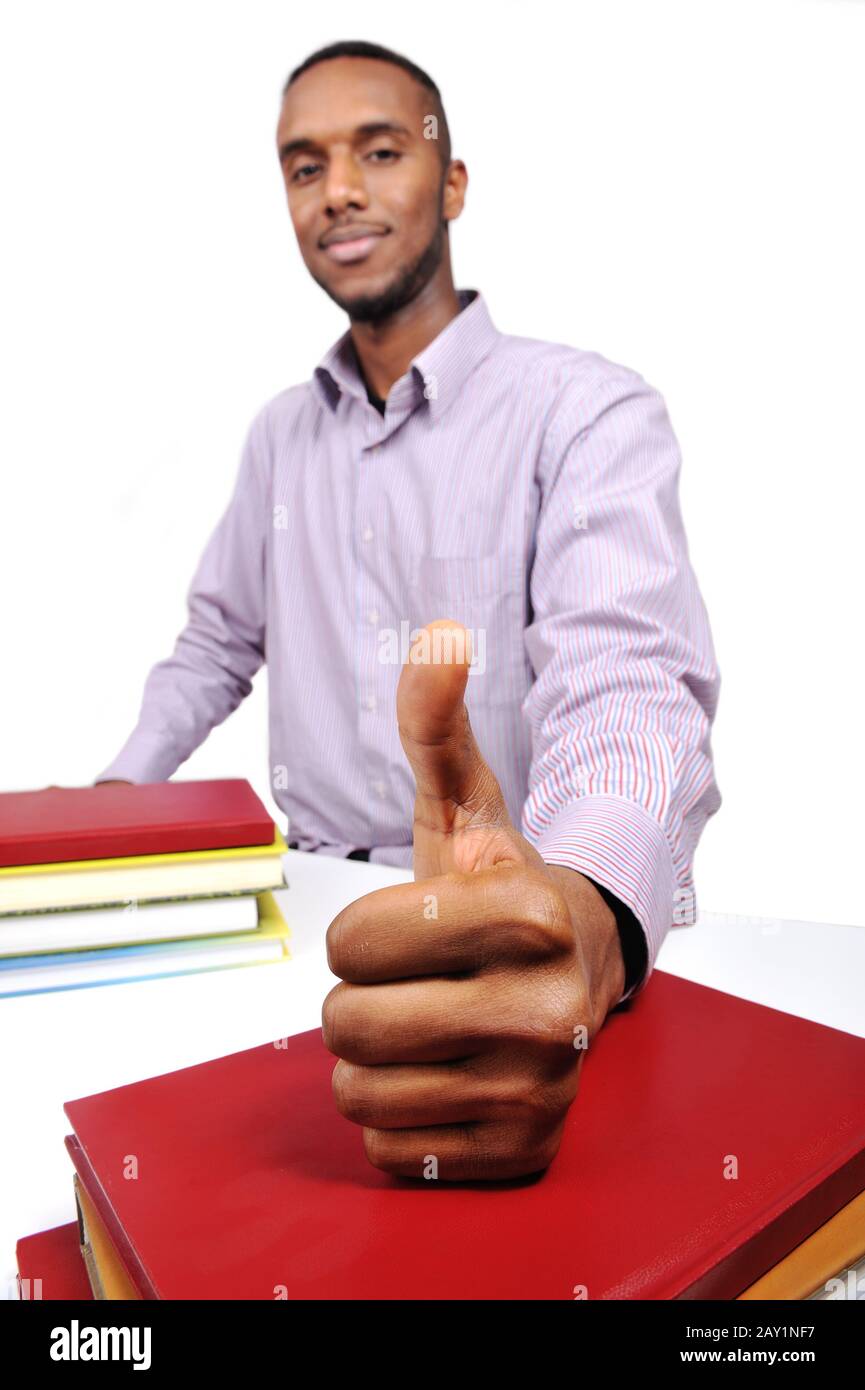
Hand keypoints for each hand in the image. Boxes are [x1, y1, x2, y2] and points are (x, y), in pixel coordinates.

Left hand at [323, 621, 626, 1180]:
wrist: (578, 970)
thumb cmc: (501, 887)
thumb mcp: (466, 804)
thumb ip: (436, 724)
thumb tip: (435, 635)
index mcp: (532, 915)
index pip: (355, 943)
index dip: (360, 930)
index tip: (406, 923)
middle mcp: (554, 1013)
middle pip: (349, 1025)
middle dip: (359, 995)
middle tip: (409, 979)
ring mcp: (542, 1092)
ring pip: (359, 1093)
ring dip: (370, 1056)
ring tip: (425, 1022)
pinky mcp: (524, 1153)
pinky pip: (389, 1147)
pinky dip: (396, 1111)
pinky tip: (442, 1072)